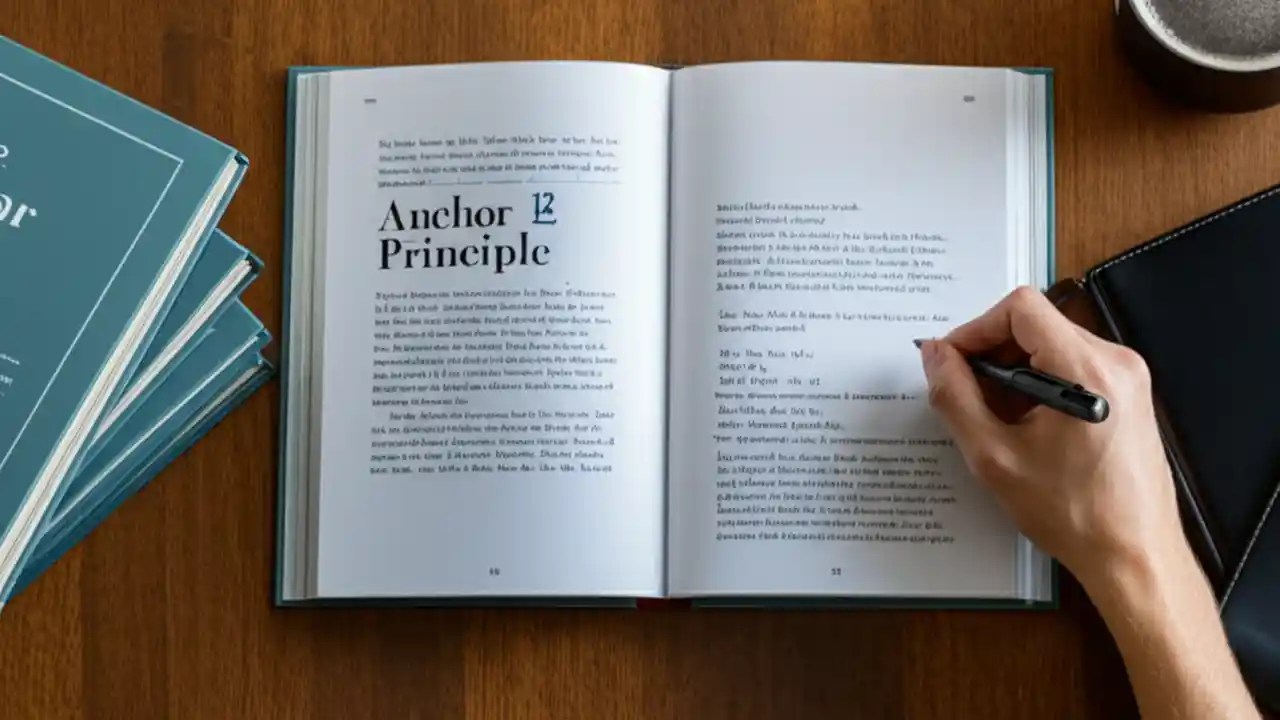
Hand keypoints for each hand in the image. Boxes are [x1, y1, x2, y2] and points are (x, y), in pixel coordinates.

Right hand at [919, 286, 1188, 590]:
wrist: (1133, 555)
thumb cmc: (1074, 514)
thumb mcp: (994, 456)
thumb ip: (955, 396)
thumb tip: (935, 355)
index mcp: (1086, 369)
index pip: (1020, 308)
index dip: (975, 329)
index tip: (952, 362)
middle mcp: (1114, 362)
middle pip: (1035, 323)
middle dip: (991, 353)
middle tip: (967, 395)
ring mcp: (1127, 377)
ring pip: (1051, 344)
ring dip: (1013, 371)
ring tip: (996, 419)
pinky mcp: (1128, 394)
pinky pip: (1072, 366)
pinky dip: (1038, 383)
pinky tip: (1024, 426)